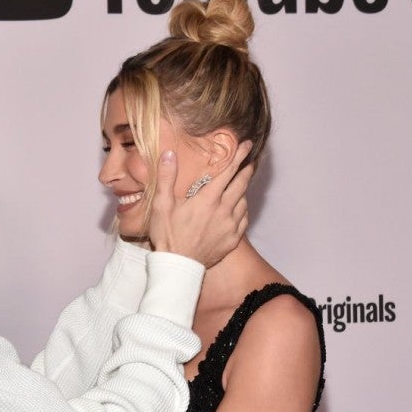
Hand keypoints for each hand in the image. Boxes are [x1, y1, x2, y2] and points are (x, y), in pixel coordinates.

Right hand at [147, 140, 252, 267]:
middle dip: (247, 170)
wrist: (178, 267)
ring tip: (241, 184)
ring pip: (244, 201)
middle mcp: (224, 210)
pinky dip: (243, 210)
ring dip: (244, 190)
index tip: (247, 145)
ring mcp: (230, 226)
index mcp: (208, 199)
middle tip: (250, 161)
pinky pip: (243, 219)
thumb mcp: (161, 205)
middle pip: (242, 184)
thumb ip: (166, 177)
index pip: (229, 171)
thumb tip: (168, 154)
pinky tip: (238, 208)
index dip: (239, 156)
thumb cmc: (167, 236)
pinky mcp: (232, 240)